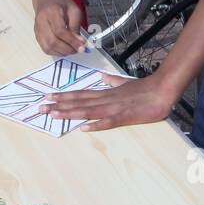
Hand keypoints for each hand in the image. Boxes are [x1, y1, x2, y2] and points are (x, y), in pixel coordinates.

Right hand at [33, 0, 84, 55]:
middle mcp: (41, 21)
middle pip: (53, 41)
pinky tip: (64, 50)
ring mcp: (37, 30)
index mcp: (52, 11)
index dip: (71, 41)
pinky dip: (56, 52)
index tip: (82, 46)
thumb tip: (79, 43)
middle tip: (78, 49)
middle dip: (68, 49)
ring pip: (48, 47)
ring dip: (62, 52)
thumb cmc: (62, 4)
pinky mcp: (37, 36)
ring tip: (72, 49)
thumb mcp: (74, 10)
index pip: (60, 31)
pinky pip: (45, 49)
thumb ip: (76, 26)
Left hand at [43, 71, 178, 131]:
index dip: (63, 96)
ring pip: (87, 111)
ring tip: (53, 115)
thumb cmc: (144, 88)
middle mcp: (105, 100)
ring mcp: (113, 108)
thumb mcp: (125, 82)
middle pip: (78, 102)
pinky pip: (107, 122)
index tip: (48, 96)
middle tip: (41, 107)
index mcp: (105, 93)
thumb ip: (112, 81)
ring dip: (69, 113)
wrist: (161, 90)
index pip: (80, 94)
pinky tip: (83, 127)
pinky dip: (95, 124)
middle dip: (58, 105)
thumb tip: (102, 77)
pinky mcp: (124, 117)